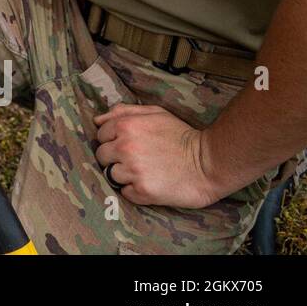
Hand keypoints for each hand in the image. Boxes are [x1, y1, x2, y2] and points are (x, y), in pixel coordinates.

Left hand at [94, 103, 229, 207]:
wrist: (209, 163)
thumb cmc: (181, 136)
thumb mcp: (155, 113)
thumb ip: (124, 112)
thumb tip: (97, 119)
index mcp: (125, 126)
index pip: (100, 135)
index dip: (112, 140)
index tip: (128, 144)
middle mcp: (124, 147)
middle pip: (102, 156)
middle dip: (114, 157)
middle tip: (135, 159)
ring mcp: (133, 170)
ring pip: (111, 175)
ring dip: (124, 175)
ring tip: (144, 172)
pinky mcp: (142, 191)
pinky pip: (125, 193)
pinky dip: (134, 190)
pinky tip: (150, 183)